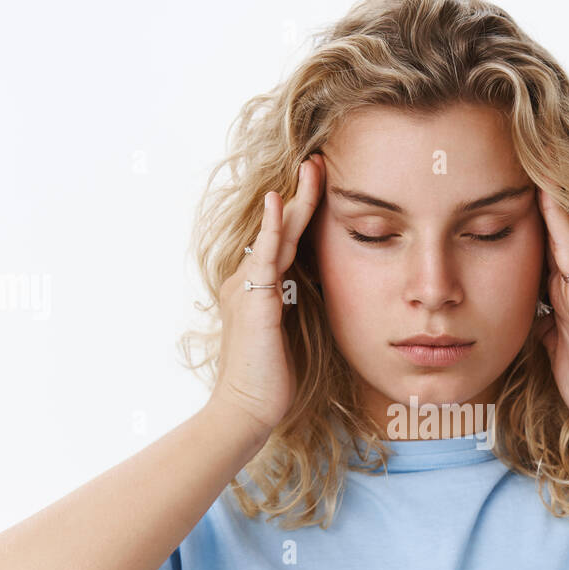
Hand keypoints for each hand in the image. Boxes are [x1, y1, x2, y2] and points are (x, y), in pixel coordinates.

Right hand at [204, 153, 325, 441]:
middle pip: (280, 228)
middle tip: (319, 160)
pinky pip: (266, 256)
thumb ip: (300, 310)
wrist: (247, 408)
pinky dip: (273, 227)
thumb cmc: (272, 381)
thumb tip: (319, 295)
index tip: (321, 184)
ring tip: (312, 168)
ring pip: (276, 234)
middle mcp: (248, 281)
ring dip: (295, 199)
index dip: (302, 212)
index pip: (285, 241)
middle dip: (301, 194)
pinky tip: (280, 202)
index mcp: (258, 289)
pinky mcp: (252, 299)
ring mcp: (247, 287)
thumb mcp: (292, 337)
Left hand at [533, 187, 568, 435]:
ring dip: (563, 214)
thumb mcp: (550, 348)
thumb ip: (540, 325)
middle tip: (527, 172)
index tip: (508, 198)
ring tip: (550, 179)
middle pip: (555, 241)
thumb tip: (525, 314)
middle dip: (541, 210)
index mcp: (561, 299)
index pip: (541, 255)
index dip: (528, 228)